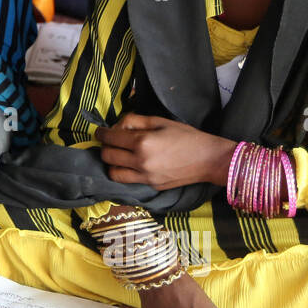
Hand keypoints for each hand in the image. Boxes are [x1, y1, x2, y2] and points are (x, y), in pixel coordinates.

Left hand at [95, 113, 235, 189]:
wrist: (208, 159)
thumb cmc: (186, 136)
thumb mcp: (160, 121)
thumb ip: (135, 121)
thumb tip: (118, 125)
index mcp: (142, 142)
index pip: (111, 138)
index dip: (102, 133)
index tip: (100, 132)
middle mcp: (140, 161)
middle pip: (108, 156)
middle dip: (105, 147)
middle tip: (110, 141)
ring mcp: (145, 177)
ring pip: (113, 173)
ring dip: (111, 163)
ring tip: (118, 155)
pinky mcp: (151, 186)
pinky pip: (128, 181)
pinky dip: (124, 172)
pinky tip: (130, 165)